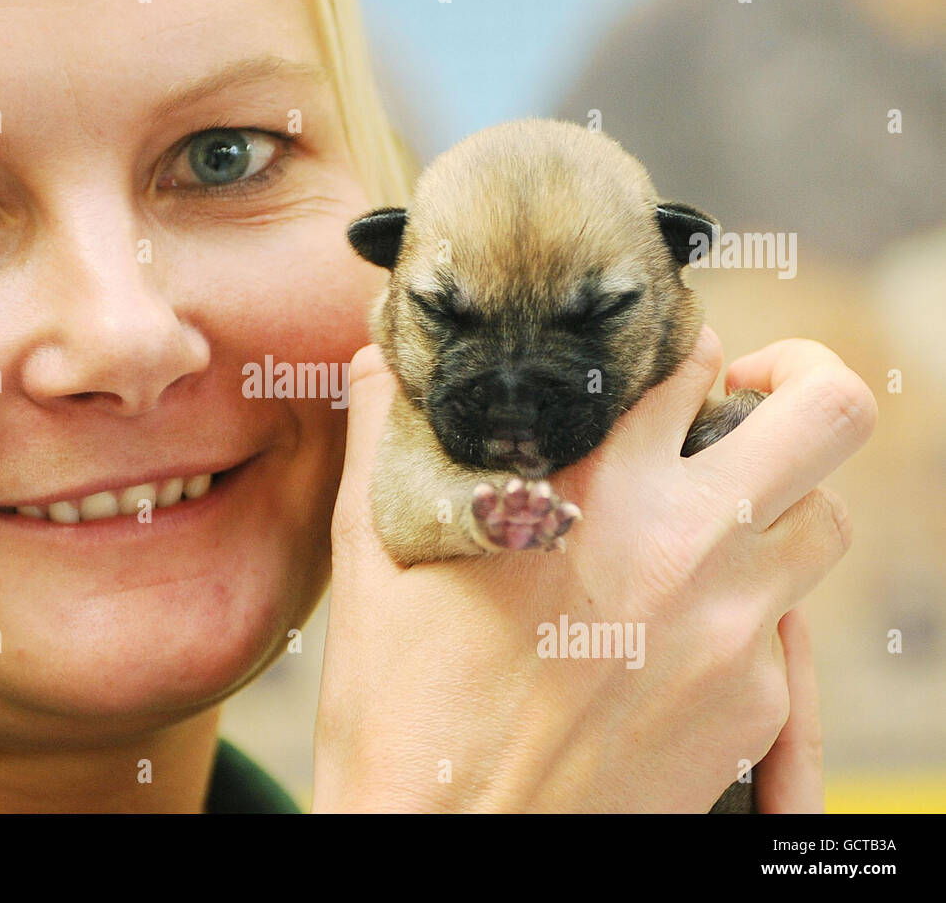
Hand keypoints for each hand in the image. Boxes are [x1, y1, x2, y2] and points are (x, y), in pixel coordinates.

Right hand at [312, 325, 873, 811]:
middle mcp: (684, 545)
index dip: (680, 350)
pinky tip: (671, 633)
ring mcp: (733, 631)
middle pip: (826, 415)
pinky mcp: (752, 710)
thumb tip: (379, 357)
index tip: (660, 370)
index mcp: (588, 488)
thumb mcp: (374, 555)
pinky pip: (786, 631)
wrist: (447, 850)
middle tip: (751, 395)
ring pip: (826, 524)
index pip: (692, 361)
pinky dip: (745, 611)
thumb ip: (385, 436)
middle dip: (799, 383)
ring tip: (713, 519)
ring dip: (779, 503)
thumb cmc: (401, 708)